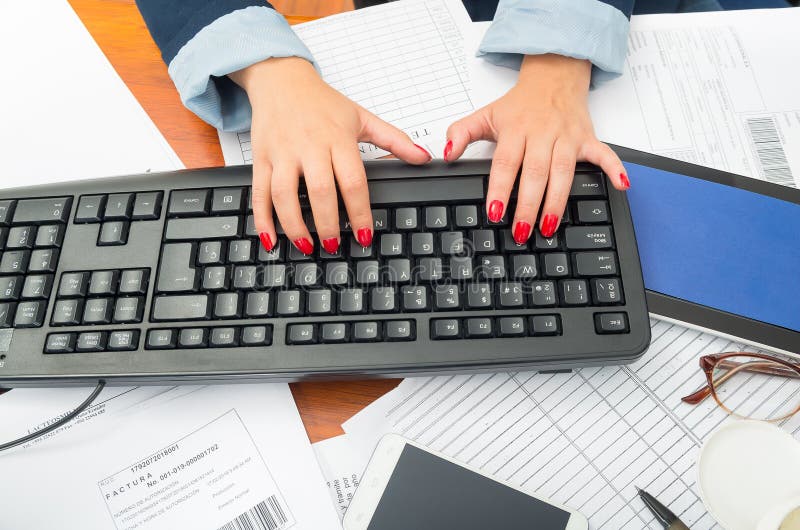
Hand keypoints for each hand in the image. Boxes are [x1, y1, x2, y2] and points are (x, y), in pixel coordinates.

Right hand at [230, 57, 430, 254]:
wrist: (281, 79)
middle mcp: (309, 146)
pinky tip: (271, 239)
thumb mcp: (362, 117)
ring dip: (295, 226)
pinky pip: (259, 192)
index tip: (365, 235)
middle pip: (320, 191)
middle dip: (328, 224)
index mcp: (337, 138)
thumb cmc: (321, 102)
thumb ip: (394, 141)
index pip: (353, 181)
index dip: (360, 212)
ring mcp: (282, 153)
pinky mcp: (261, 158)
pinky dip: (262, 219)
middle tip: (335, 246)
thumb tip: (423, 157)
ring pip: (285, 195)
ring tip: (308, 246)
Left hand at [444, 54, 629, 243]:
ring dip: (558, 200)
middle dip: (528, 204)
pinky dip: (615, 169)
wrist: (553, 75)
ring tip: (549, 226)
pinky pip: (605, 154)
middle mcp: (543, 133)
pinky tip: (621, 186)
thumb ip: (461, 133)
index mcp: (516, 129)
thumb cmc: (520, 104)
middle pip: (535, 173)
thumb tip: (446, 153)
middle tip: (521, 231)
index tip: (494, 212)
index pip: (506, 162)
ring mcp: (567, 137)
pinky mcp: (588, 138)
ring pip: (564, 171)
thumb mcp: (485, 114)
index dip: (499, 188)